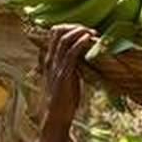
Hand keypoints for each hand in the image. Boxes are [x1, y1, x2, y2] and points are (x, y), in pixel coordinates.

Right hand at [36, 24, 96, 141]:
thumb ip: (70, 65)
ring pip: (65, 39)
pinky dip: (80, 42)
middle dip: (75, 26)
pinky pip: (71, 53)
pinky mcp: (64, 74)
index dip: (69, 27)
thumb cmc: (64, 98)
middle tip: (89, 29)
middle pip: (58, 32)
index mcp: (50, 59)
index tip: (83, 30)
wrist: (57, 115)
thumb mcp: (66, 76)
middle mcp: (51, 59)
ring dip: (80, 32)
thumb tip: (83, 55)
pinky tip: (89, 39)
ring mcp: (56, 66)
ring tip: (91, 32)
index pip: (54, 33)